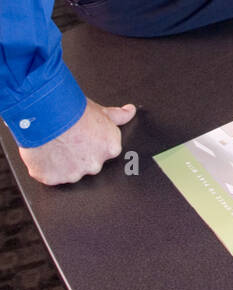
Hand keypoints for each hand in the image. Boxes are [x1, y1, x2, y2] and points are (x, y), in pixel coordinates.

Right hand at [18, 97, 136, 185]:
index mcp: (110, 148)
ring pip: (69, 171)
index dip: (91, 142)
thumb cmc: (73, 111)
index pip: (104, 150)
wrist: (48, 114)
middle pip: (88, 163)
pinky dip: (47, 167)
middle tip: (68, 138)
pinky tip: (46, 152)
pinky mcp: (54, 178)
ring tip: (55, 143)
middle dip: (79, 154)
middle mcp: (95, 164)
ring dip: (62, 162)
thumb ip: (118, 116)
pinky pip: (51, 176)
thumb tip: (129, 112)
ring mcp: (74, 174)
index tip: (83, 135)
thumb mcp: (101, 110)